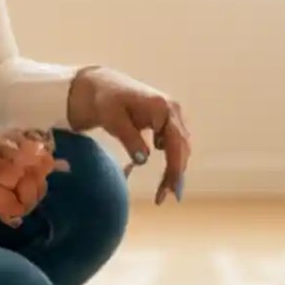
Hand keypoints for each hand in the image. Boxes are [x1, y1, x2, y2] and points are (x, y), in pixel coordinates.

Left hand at [67, 66, 190, 204]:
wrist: (102, 87)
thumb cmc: (106, 102)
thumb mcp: (113, 120)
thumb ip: (130, 139)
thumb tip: (143, 160)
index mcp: (162, 108)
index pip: (175, 143)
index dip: (175, 168)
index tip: (170, 189)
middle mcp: (173, 110)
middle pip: (182, 148)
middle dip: (175, 174)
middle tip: (163, 198)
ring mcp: (172, 115)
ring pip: (180, 148)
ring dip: (174, 170)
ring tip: (163, 192)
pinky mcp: (167, 122)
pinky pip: (174, 145)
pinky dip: (170, 161)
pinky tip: (162, 176)